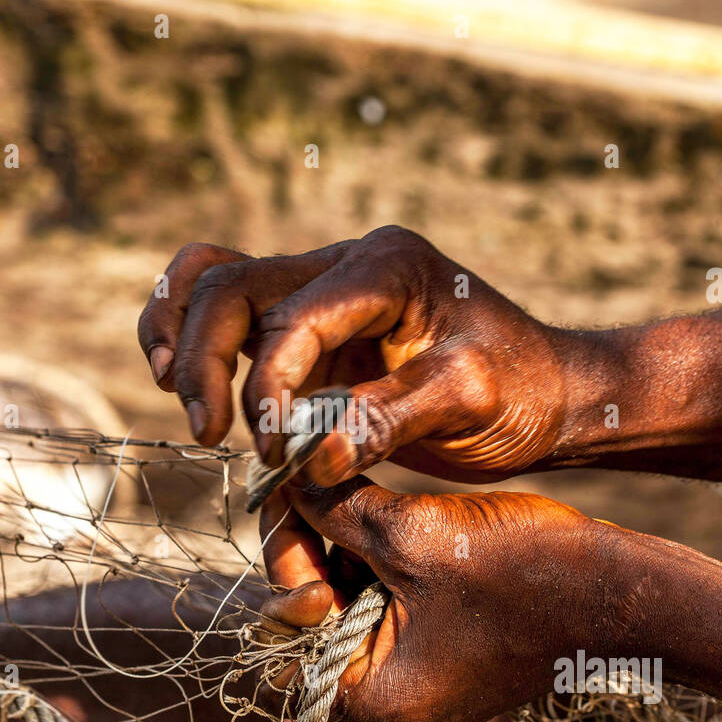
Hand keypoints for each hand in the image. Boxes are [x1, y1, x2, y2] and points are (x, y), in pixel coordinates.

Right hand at [137, 226, 570, 484]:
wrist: (548, 390)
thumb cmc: (522, 390)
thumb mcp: (472, 402)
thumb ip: (391, 419)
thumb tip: (313, 457)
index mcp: (386, 267)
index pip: (292, 320)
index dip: (267, 389)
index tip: (273, 453)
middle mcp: (345, 263)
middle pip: (232, 286)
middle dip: (203, 358)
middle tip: (207, 431)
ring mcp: (324, 288)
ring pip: (216, 280)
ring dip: (181, 333)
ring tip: (174, 391)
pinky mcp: (312, 324)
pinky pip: (232, 307)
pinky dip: (196, 334)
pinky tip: (181, 376)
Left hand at [255, 481, 625, 721]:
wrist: (621, 594)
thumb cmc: (523, 572)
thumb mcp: (416, 536)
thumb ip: (338, 513)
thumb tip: (290, 480)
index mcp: (375, 700)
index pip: (289, 635)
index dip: (283, 560)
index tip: (290, 499)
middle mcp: (390, 709)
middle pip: (316, 625)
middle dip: (313, 552)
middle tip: (311, 486)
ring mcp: (418, 687)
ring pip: (350, 613)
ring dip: (344, 554)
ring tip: (352, 494)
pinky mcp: (442, 661)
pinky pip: (388, 615)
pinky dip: (379, 567)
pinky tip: (385, 517)